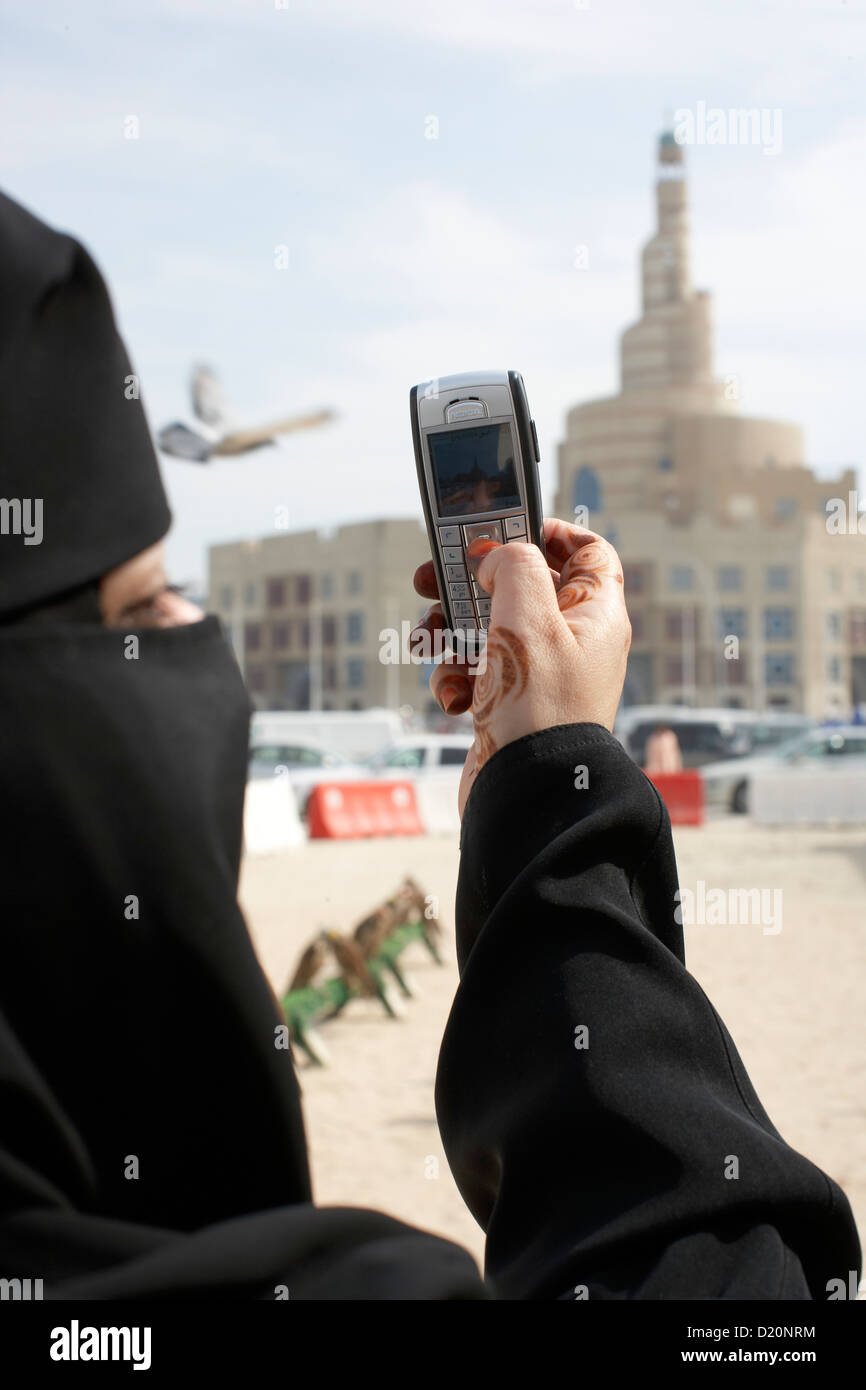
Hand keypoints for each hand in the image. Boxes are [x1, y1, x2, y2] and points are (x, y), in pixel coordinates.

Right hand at [411, 518, 630, 815]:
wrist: (527, 796)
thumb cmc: (538, 708)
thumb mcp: (526, 615)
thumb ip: (513, 564)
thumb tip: (497, 556)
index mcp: (595, 615)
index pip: (587, 552)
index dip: (549, 531)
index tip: (505, 526)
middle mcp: (574, 643)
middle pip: (521, 588)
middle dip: (472, 583)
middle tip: (434, 578)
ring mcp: (541, 677)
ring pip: (489, 631)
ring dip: (451, 631)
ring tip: (431, 640)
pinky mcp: (510, 708)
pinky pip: (476, 675)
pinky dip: (455, 678)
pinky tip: (452, 693)